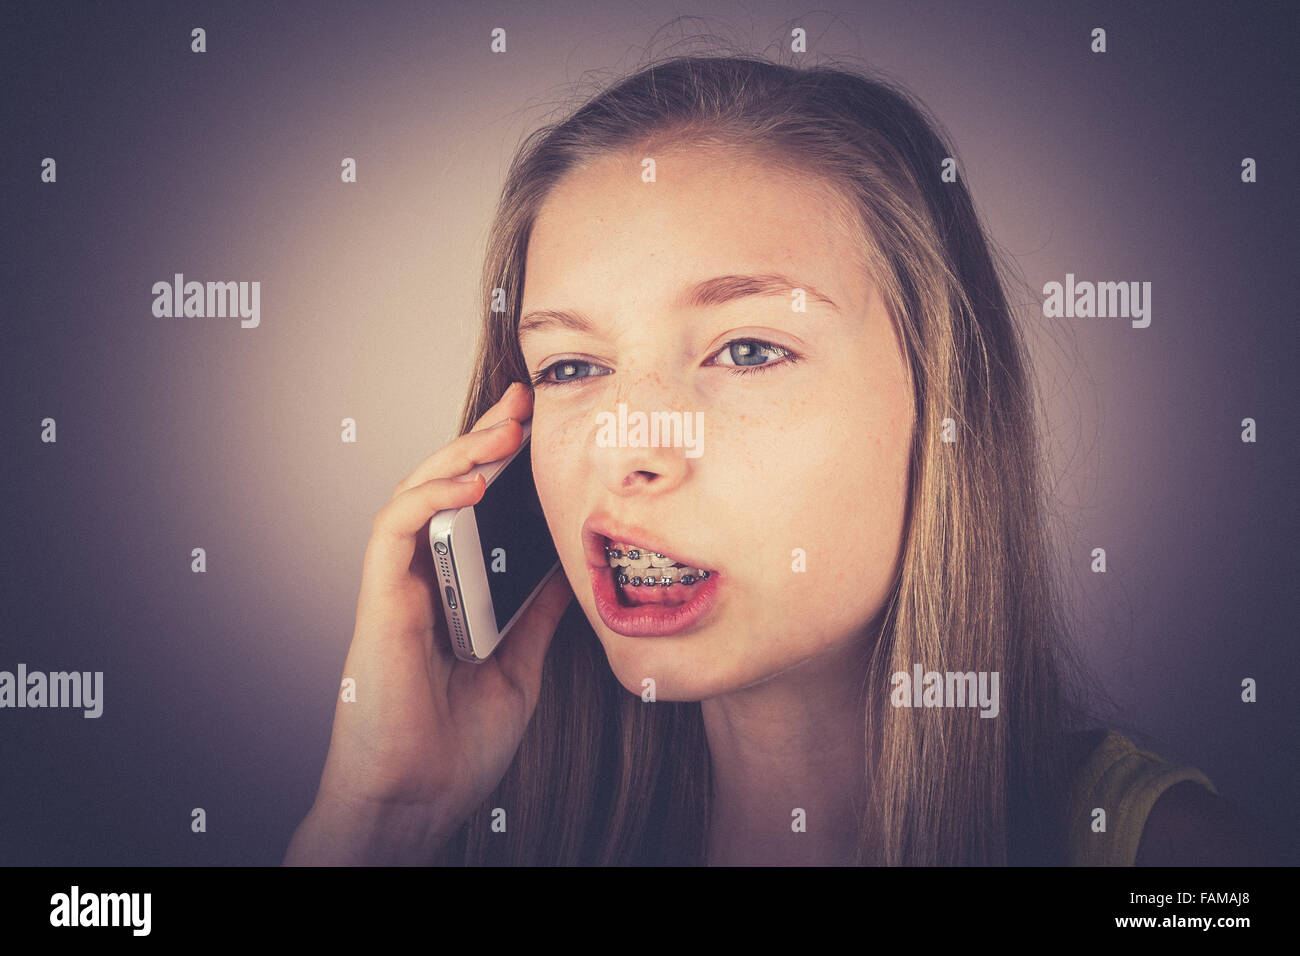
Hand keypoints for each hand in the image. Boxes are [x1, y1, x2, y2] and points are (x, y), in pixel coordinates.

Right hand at [284, 382, 572, 863]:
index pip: (469, 512)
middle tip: (522, 404)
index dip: (497, 464)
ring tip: (503, 427)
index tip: (535, 428)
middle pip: (441, 492)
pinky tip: (469, 483)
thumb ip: (534, 618)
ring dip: (457, 457)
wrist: (418, 801)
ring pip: (413, 499)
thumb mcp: (518, 668)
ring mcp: (396, 591)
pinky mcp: (379, 605)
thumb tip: (570, 572)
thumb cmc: (456, 746)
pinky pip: (393, 534)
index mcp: (449, 594)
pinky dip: (427, 501)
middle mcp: (418, 583)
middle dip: (479, 441)